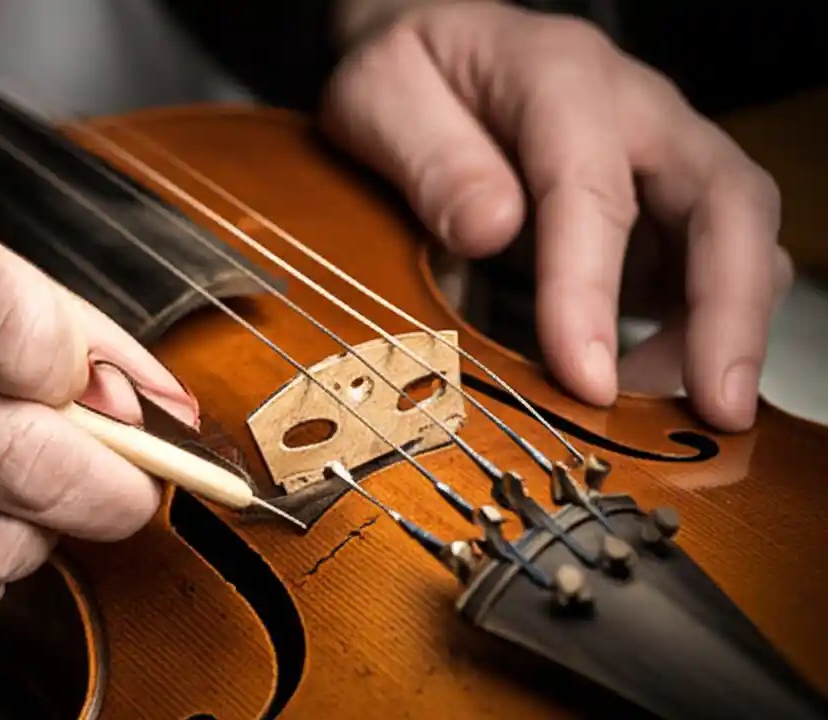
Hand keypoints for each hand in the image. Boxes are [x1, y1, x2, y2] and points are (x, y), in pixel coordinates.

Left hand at [322, 1, 791, 430]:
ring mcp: (660, 151)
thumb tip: (490, 229)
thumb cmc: (409, 74)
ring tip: (662, 409)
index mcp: (556, 76)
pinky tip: (650, 378)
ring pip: (736, 236)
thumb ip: (427, 157)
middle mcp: (633, 108)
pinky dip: (700, 326)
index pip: (590, 187)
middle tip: (717, 412)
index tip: (585, 379)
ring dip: (721, 329)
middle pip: (724, 202)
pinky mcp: (663, 197)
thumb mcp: (380, 95)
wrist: (437, 46)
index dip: (591, 289)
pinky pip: (712, 259)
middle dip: (730, 313)